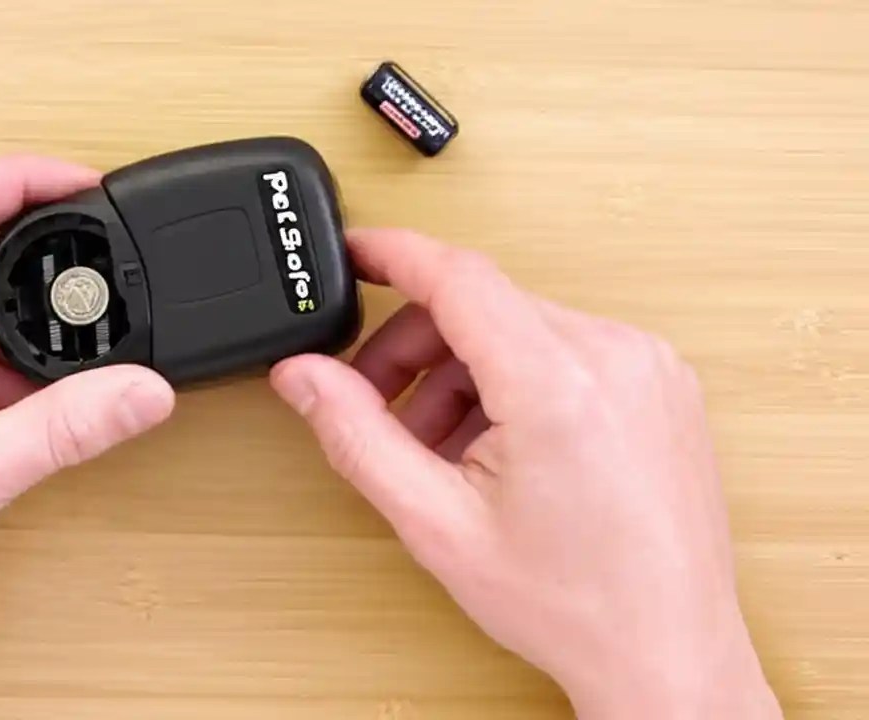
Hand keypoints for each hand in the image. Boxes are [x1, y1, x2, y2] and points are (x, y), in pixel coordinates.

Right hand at [271, 229, 780, 718]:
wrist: (665, 654)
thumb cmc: (571, 604)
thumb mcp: (436, 523)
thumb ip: (357, 436)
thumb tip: (304, 376)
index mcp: (558, 384)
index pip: (457, 275)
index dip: (391, 254)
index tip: (352, 251)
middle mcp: (614, 356)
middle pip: (482, 304)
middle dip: (415, 346)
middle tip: (377, 405)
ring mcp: (647, 366)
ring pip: (520, 326)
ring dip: (462, 370)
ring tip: (440, 447)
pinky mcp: (659, 381)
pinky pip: (565, 347)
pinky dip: (513, 378)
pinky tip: (494, 444)